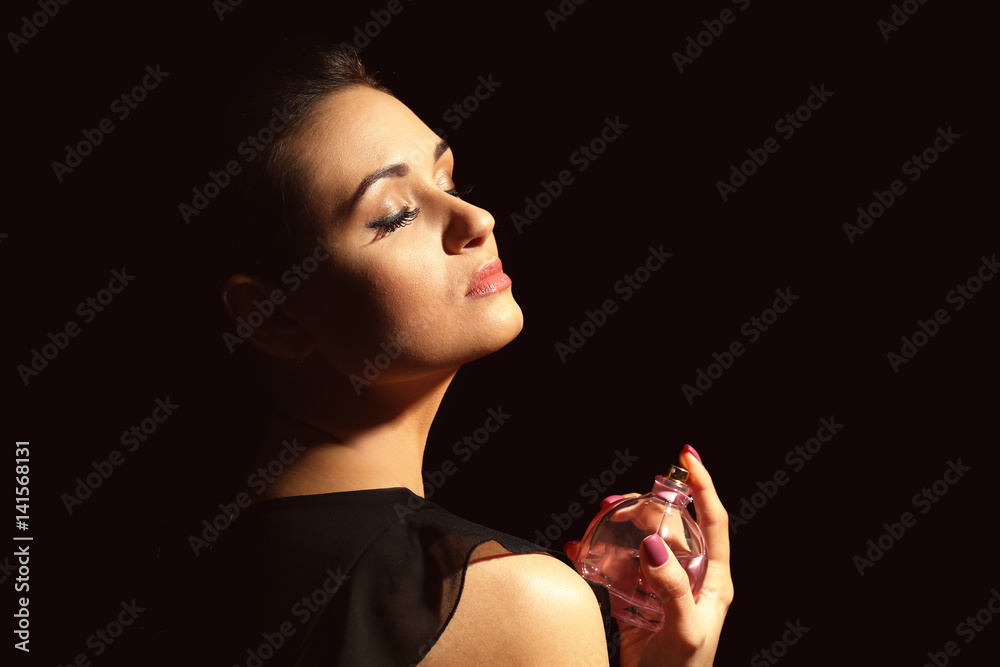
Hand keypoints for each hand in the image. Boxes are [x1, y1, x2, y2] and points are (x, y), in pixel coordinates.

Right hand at [565, 446, 732, 665]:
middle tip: (621, 500)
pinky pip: (618, 570)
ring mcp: (662, 591)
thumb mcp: (683, 631)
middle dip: (648, 505)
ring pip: (643, 544)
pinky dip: (599, 555)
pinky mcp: (636, 604)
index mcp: (713, 582)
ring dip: (621, 526)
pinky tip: (580, 548)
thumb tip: (654, 543)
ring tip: (601, 518)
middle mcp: (691, 581)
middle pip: (672, 527)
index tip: (687, 457)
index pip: (713, 522)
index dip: (703, 486)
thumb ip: (671, 587)